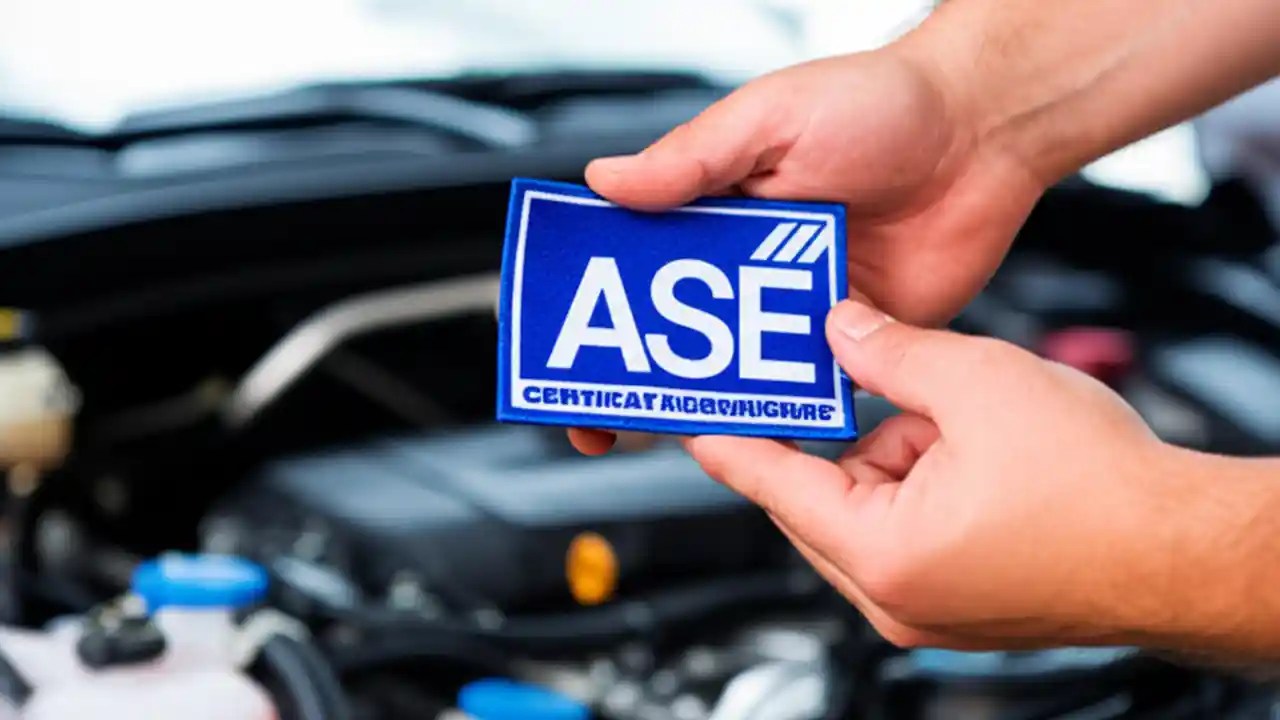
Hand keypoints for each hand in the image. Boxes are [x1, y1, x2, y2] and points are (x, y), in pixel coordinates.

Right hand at [569, 47, 1042, 454]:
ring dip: (710, 402)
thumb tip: (604, 182)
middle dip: (638, 381)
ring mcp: (799, 307)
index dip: (596, 311)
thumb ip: (692, 159)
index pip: (635, 266)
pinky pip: (810, 386)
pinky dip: (786, 410)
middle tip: (606, 419)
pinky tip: (764, 425)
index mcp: (716, 210)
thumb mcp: (770, 119)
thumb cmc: (881, 101)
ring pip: (738, 372)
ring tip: (683, 427)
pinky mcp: (855, 339)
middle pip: (676, 336)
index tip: (562, 350)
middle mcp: (750, 266)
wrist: (985, 131)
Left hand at [685, 299, 1183, 649]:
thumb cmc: (1104, 490)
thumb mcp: (980, 384)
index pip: (771, 484)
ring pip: (867, 506)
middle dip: (850, 432)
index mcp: (882, 553)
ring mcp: (926, 606)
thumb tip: (842, 329)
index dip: (728, 440)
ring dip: (896, 454)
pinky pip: (906, 528)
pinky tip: (977, 454)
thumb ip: (893, 351)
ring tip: (960, 423)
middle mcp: (893, 595)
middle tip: (865, 380)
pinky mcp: (958, 601)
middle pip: (821, 494)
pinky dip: (923, 482)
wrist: (1187, 547)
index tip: (693, 416)